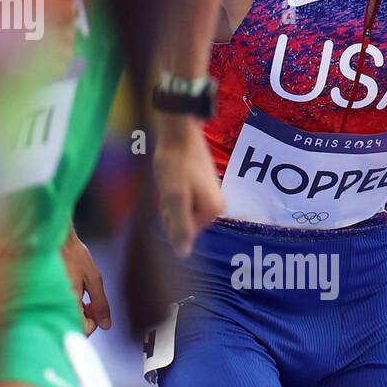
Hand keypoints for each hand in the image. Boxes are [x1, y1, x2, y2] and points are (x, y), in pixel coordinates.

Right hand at [60, 226, 109, 335]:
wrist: (56, 239)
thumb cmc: (74, 255)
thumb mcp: (93, 278)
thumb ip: (101, 303)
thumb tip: (106, 325)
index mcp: (70, 301)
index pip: (81, 329)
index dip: (93, 323)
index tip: (94, 308)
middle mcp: (57, 303)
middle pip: (73, 325)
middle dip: (85, 316)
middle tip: (89, 301)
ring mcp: (50, 299)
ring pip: (67, 316)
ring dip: (76, 309)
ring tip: (80, 291)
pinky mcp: (47, 294)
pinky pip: (59, 307)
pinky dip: (68, 302)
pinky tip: (71, 289)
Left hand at [153, 117, 224, 256]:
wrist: (178, 132)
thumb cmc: (175, 164)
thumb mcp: (174, 198)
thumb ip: (179, 226)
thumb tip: (183, 254)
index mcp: (213, 211)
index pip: (184, 232)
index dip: (170, 217)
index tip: (170, 196)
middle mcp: (217, 205)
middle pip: (184, 221)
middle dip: (170, 208)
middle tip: (169, 186)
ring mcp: (210, 194)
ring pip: (181, 208)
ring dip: (170, 198)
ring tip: (170, 179)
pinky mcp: (202, 184)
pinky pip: (182, 196)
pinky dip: (173, 188)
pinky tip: (172, 175)